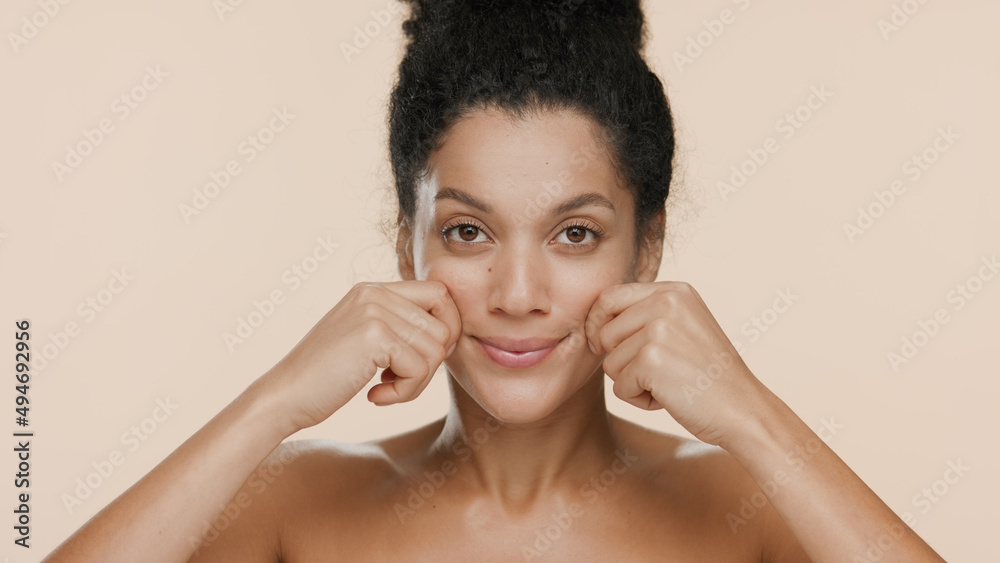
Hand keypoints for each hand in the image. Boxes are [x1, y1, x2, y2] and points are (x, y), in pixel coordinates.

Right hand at [256, 280, 460, 431]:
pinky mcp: (373, 335)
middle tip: (399, 381)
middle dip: (430, 365)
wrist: (284, 396)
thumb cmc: (325, 377)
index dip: (446, 327)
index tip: (425, 359)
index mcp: (374, 290)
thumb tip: (451, 336)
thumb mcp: (364, 340)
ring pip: (436, 350)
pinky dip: (405, 392)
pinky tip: (375, 396)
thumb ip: (399, 328)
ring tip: (383, 389)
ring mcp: (373, 311)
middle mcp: (375, 293)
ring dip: (416, 383)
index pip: (440, 293)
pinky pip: (420, 369)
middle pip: (443, 325)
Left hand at [585, 281, 766, 445]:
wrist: (744, 409)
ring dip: (632, 382)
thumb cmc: (709, 376)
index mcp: (674, 291)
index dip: (598, 325)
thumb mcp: (683, 327)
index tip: (603, 347)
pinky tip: (670, 398)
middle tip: (656, 373)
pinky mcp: (651, 360)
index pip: (609, 297)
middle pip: (605, 331)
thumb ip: (647, 315)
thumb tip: (594, 321)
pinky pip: (620, 386)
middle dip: (619, 359)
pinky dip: (639, 400)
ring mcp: (659, 329)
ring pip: (610, 362)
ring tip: (669, 384)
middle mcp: (666, 302)